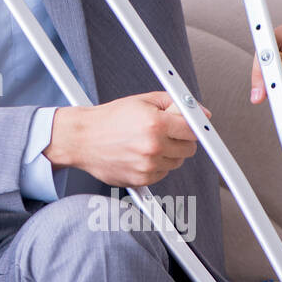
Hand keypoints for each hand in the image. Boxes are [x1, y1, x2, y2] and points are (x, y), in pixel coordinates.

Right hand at [45, 92, 210, 188]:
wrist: (81, 138)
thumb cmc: (108, 119)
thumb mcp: (141, 100)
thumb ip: (174, 102)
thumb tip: (200, 112)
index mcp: (155, 124)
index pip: (193, 129)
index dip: (191, 126)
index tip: (191, 126)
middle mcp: (153, 146)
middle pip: (189, 148)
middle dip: (180, 139)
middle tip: (163, 131)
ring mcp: (147, 165)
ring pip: (177, 162)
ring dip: (168, 153)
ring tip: (147, 142)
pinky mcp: (141, 180)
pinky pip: (163, 173)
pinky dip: (156, 165)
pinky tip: (140, 154)